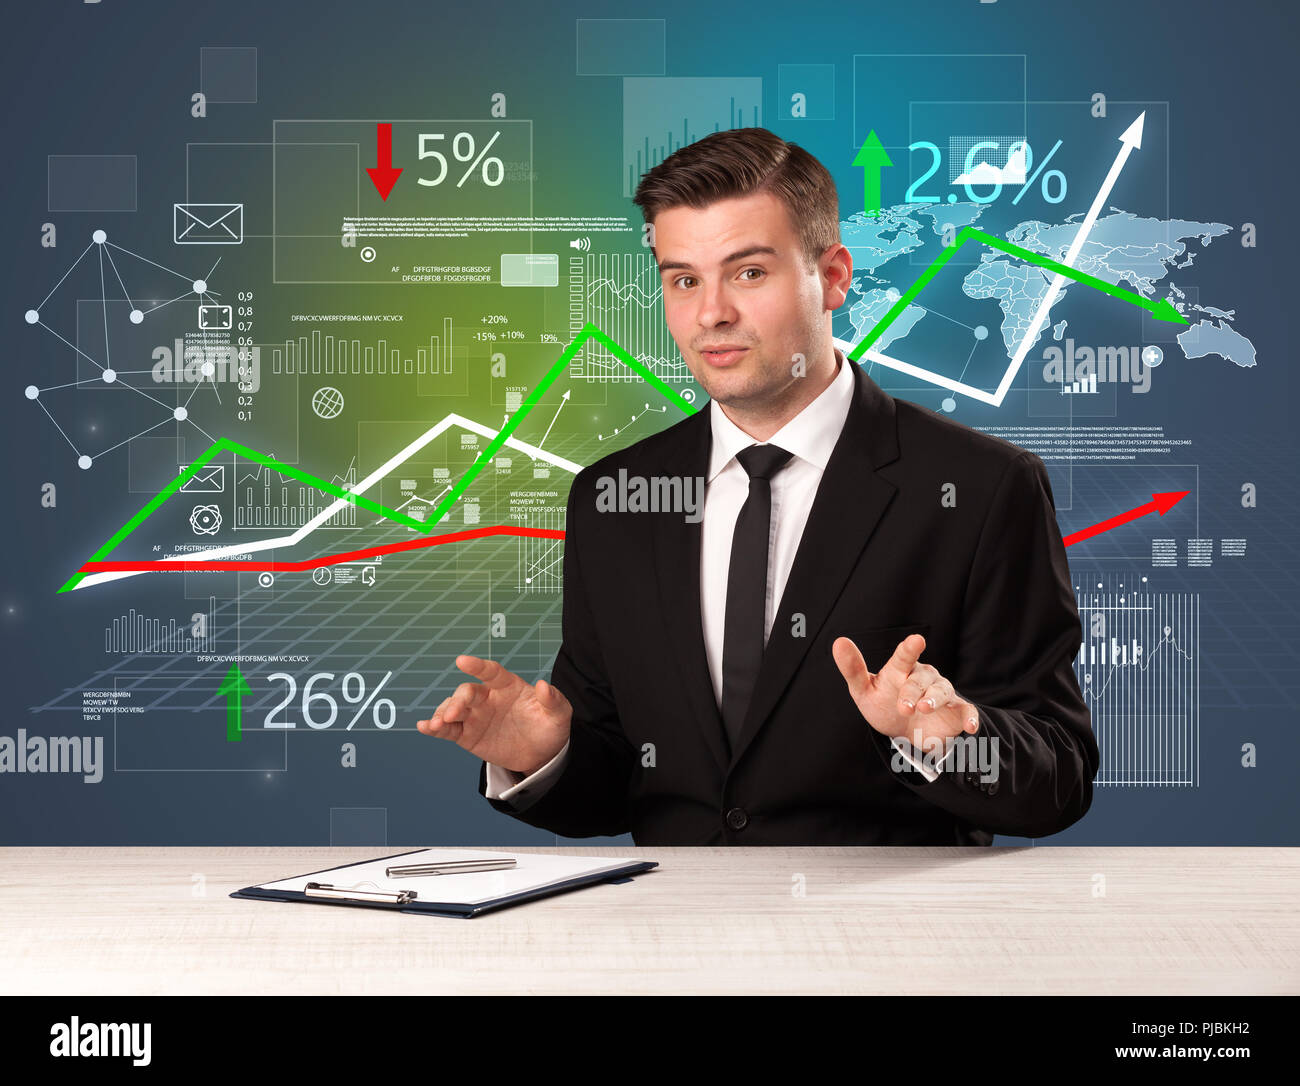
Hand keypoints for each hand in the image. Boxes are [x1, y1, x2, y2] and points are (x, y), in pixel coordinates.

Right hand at [416, 655, 571, 774]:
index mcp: (508, 686)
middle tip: (453, 713)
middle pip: (467, 692)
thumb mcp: (559, 715)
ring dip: (442, 713)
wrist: (541, 755)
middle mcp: (487, 697)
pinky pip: (447, 729)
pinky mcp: (466, 735)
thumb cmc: (549, 728)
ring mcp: (475, 715)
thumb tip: (544, 685)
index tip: (462, 661)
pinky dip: (433, 727)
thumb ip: (554, 700)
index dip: (477, 665)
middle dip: (458, 700)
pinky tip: (424, 727)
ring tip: (437, 724)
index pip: (491, 672)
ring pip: (453, 708)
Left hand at [832, 633, 978, 752]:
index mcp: (902, 669)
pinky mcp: (956, 711)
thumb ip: (852, 669)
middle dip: (912, 692)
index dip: (910, 649)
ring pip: (943, 691)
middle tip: (904, 707)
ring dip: (934, 699)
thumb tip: (838, 641)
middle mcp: (924, 677)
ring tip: (923, 708)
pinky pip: (967, 711)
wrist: (904, 732)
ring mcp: (942, 693)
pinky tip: (970, 727)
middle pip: (921, 679)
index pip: (905, 656)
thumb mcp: (863, 690)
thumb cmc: (883, 703)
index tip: (916, 640)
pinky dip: (971, 717)